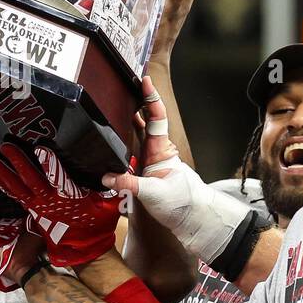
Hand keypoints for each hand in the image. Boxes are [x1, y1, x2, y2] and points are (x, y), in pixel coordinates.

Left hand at [0, 143, 120, 267]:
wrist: (86, 249)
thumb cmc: (98, 225)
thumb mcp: (110, 207)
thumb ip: (117, 188)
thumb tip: (126, 169)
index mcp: (68, 198)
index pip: (59, 179)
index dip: (50, 165)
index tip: (41, 149)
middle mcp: (49, 201)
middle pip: (29, 179)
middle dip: (17, 161)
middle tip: (5, 145)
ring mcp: (38, 206)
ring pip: (15, 186)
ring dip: (1, 171)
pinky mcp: (32, 209)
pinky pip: (14, 194)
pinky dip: (3, 182)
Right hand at [103, 80, 250, 264]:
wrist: (195, 222)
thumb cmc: (182, 205)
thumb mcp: (153, 194)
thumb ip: (129, 183)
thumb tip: (107, 176)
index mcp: (160, 151)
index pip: (155, 117)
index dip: (149, 97)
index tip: (144, 79)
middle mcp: (156, 153)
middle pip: (145, 121)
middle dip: (135, 103)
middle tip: (122, 86)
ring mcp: (152, 162)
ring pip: (139, 136)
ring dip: (129, 121)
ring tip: (114, 107)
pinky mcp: (148, 174)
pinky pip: (134, 152)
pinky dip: (124, 143)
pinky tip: (113, 141)